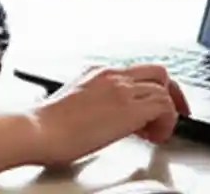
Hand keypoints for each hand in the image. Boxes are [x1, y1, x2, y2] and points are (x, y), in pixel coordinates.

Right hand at [28, 64, 190, 167]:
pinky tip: (153, 136)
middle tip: (171, 114)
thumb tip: (105, 118)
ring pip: (165, 87)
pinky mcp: (129, 108)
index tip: (151, 111)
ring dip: (167, 112)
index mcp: (98, 73)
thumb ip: (93, 102)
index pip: (136, 73)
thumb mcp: (73, 103)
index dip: (149, 92)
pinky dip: (167, 122)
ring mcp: (121, 89)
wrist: (38, 130)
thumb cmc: (46, 125)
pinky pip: (165, 106)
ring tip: (156, 132)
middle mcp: (112, 75)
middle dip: (171, 93)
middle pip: (158, 72)